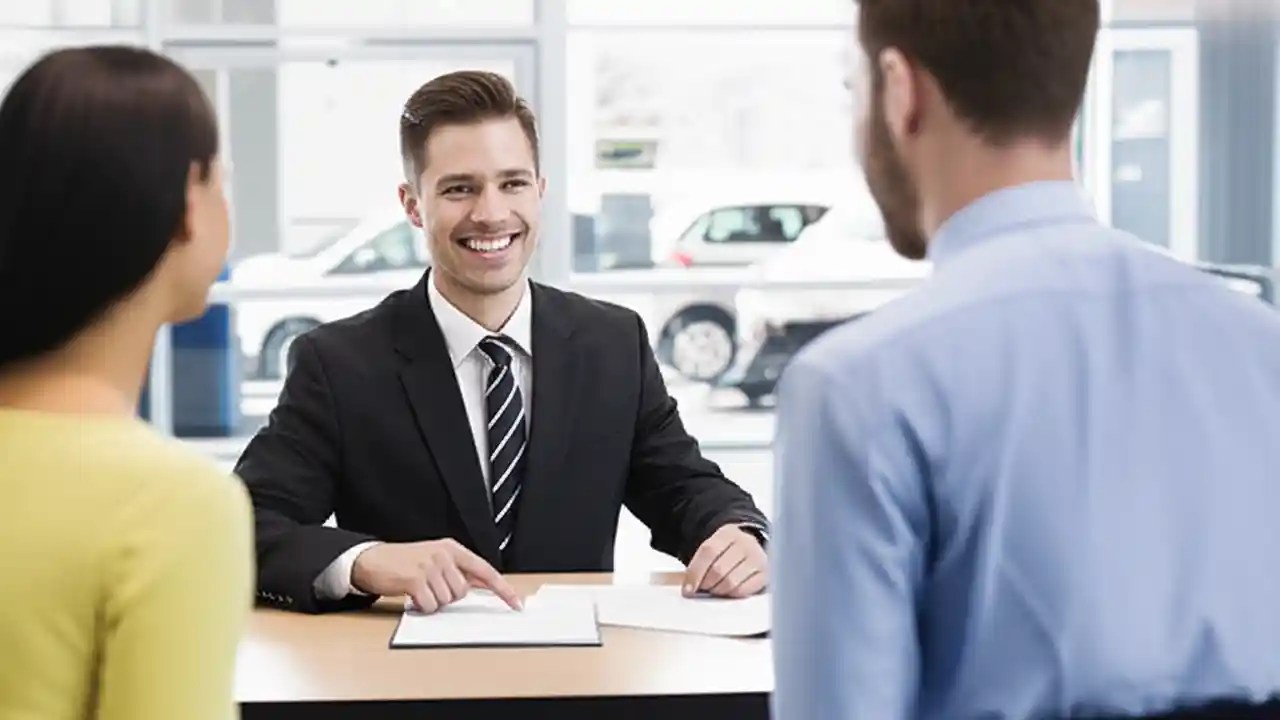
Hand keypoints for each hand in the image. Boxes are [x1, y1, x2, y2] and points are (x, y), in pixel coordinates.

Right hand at [351, 539, 521, 613]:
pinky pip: (430, 605)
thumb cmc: (405, 562)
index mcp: (452, 549)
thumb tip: (485, 586)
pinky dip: (421, 607)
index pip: (485, 570)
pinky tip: (411, 595)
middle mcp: (443, 555)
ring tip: (419, 589)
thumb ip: (459, 571)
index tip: (515, 604)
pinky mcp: (414, 579)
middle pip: (462, 592)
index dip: (502, 589)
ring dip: (433, 602)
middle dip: (447, 596)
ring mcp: (429, 566)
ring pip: (447, 601)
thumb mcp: (435, 559)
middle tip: (430, 587)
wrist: (372, 560)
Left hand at [683, 524, 768, 598]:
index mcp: (728, 532)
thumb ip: (700, 564)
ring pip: (730, 583)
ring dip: (718, 591)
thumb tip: (687, 585)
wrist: (751, 550)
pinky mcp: (765, 574)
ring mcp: (758, 558)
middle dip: (706, 584)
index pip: (708, 551)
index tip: (687, 589)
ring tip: (716, 588)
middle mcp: (746, 543)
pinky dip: (732, 594)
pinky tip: (729, 591)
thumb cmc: (728, 553)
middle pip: (718, 570)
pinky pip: (743, 591)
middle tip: (703, 588)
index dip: (695, 572)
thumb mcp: (714, 548)